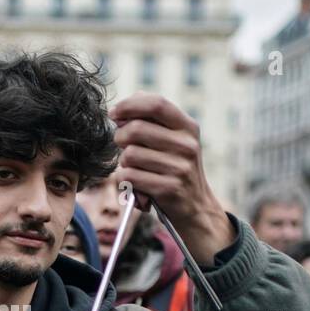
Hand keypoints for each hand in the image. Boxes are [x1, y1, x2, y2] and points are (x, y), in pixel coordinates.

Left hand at [110, 93, 234, 264]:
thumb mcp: (173, 141)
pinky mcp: (169, 188)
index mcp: (188, 127)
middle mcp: (187, 145)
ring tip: (135, 168)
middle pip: (136, 129)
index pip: (156, 104)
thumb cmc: (174, 169)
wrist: (195, 207)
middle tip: (122, 145)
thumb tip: (120, 111)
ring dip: (123, 162)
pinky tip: (136, 183)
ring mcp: (180, 167)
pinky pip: (130, 176)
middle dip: (120, 137)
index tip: (114, 113)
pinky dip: (125, 180)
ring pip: (129, 155)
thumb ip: (151, 122)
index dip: (129, 105)